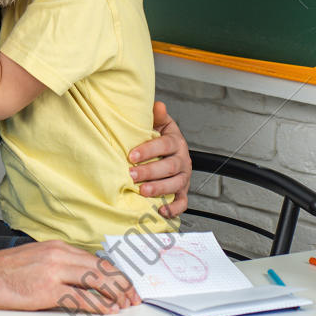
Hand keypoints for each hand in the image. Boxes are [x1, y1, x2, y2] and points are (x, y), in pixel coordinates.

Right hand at [0, 241, 140, 314]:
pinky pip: (80, 297)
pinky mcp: (46, 289)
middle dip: (121, 283)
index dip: (114, 273)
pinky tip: (108, 310)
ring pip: (96, 280)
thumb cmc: (1, 272)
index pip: (95, 259)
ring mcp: (53, 271)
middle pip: (101, 268)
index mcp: (57, 247)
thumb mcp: (35, 260)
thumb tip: (79, 281)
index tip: (126, 284)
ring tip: (126, 303)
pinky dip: (98, 304)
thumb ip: (57, 266)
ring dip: (115, 294)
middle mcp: (59, 255)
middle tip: (134, 295)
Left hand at [128, 101, 190, 216]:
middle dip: (150, 171)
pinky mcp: (183, 191)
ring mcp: (184, 176)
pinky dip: (174, 208)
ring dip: (159, 189)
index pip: (165, 145)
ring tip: (143, 191)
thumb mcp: (159, 124)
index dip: (149, 150)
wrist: (171, 150)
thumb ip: (157, 116)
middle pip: (169, 166)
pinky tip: (161, 210)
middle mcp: (182, 159)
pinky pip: (182, 201)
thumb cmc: (160, 138)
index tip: (132, 155)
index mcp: (176, 142)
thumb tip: (157, 106)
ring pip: (176, 184)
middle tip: (132, 174)